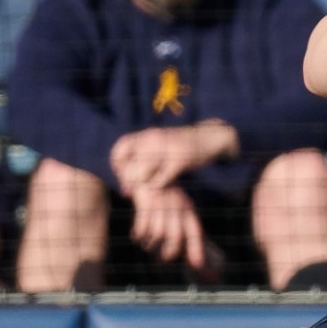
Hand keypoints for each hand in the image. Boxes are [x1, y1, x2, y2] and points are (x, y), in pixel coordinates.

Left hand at [110, 122, 237, 192]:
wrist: (210, 138)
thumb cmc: (183, 144)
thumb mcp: (161, 142)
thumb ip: (144, 152)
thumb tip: (126, 170)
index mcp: (147, 135)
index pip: (120, 149)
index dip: (117, 165)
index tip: (121, 175)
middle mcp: (153, 140)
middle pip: (129, 166)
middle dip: (127, 180)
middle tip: (128, 190)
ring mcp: (166, 150)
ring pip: (141, 173)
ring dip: (140, 186)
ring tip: (143, 192)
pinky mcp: (179, 161)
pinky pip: (160, 180)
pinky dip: (156, 187)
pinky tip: (158, 189)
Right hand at [127, 184, 210, 272]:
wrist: (146, 172)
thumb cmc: (164, 198)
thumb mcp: (178, 211)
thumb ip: (186, 234)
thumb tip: (196, 263)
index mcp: (187, 209)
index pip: (195, 232)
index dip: (196, 249)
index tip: (197, 266)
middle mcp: (177, 206)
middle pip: (175, 236)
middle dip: (168, 252)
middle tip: (162, 259)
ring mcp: (161, 203)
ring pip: (157, 234)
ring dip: (150, 244)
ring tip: (146, 245)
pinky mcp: (146, 201)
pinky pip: (142, 226)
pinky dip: (139, 235)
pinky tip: (137, 237)